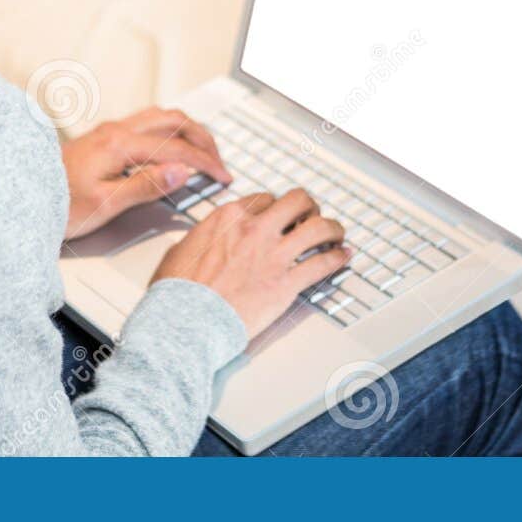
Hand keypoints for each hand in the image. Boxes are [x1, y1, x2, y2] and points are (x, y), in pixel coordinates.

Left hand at [61, 106, 232, 239]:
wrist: (23, 196)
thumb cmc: (58, 205)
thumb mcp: (105, 204)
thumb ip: (146, 185)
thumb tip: (182, 170)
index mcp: (120, 145)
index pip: (177, 149)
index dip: (205, 163)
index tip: (223, 177)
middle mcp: (116, 131)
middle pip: (174, 121)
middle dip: (203, 138)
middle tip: (221, 160)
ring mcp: (110, 131)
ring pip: (161, 116)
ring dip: (188, 130)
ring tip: (204, 149)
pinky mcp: (104, 138)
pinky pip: (148, 121)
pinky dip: (171, 130)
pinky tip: (173, 144)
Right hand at [151, 189, 349, 337]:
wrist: (186, 322)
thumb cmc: (177, 293)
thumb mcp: (179, 252)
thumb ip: (197, 241)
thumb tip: (195, 243)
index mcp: (229, 217)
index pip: (265, 198)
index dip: (276, 206)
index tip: (280, 215)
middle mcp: (255, 229)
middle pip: (297, 201)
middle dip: (308, 207)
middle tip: (311, 215)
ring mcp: (273, 255)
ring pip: (318, 227)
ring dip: (332, 228)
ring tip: (337, 233)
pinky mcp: (286, 283)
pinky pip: (322, 264)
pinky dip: (338, 258)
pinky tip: (344, 256)